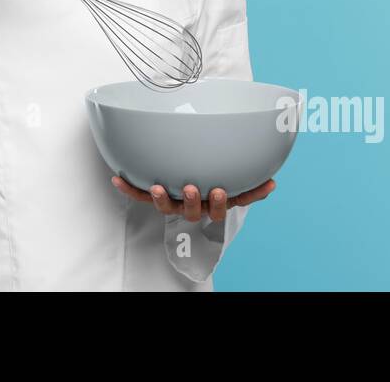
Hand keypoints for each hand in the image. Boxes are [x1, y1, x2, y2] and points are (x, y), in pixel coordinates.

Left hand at [110, 176, 275, 222]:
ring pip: (167, 206)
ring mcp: (173, 203)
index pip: (219, 207)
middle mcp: (192, 207)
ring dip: (162, 198)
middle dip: (194, 201)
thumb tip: (273, 182)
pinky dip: (129, 188)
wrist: (192, 189)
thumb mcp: (236, 185)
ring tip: (159, 187)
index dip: (219, 203)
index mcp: (212, 204)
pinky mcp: (155, 197)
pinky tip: (117, 177)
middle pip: (193, 211)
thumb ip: (252, 187)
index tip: (220, 190)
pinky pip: (140, 196)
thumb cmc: (215, 182)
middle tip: (194, 189)